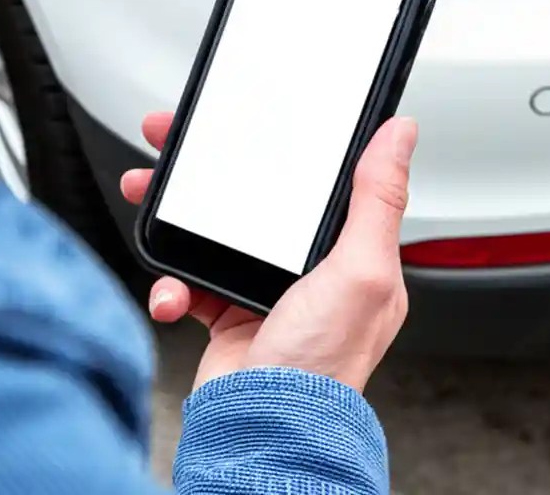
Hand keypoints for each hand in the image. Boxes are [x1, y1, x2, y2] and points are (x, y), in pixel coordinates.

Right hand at [120, 112, 416, 392]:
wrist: (264, 432)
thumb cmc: (323, 365)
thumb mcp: (362, 271)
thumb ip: (378, 200)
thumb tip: (401, 135)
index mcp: (355, 255)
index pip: (322, 182)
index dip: (286, 144)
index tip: (254, 117)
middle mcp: (314, 271)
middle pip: (259, 200)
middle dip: (213, 172)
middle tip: (174, 144)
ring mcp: (269, 292)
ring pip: (217, 233)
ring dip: (180, 217)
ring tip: (148, 196)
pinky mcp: (230, 315)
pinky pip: (193, 281)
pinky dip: (174, 284)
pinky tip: (175, 293)